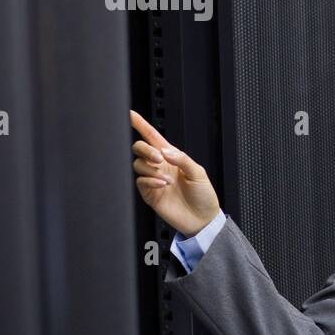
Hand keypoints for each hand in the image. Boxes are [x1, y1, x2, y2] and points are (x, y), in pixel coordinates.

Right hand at [129, 109, 221, 236]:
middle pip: (140, 148)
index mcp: (172, 157)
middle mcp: (160, 166)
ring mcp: (153, 179)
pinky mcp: (149, 194)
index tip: (130, 114)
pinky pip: (140, 181)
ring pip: (138, 164)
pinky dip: (149, 180)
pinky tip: (162, 184)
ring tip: (167, 179)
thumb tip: (165, 151)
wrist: (202, 219)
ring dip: (151, 168)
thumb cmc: (203, 195)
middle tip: (158, 158)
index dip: (141, 125)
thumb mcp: (198, 173)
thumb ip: (182, 159)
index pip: (153, 137)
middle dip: (145, 149)